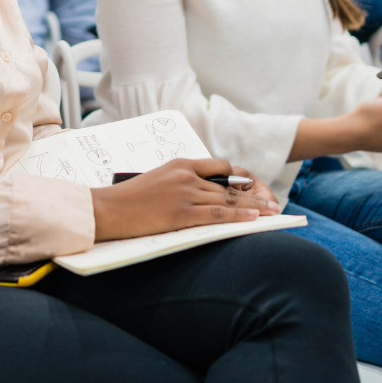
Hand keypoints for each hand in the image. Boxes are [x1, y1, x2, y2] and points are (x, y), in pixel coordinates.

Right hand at [90, 158, 277, 240]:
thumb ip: (180, 182)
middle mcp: (186, 175)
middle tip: (272, 201)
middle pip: (229, 185)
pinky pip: (218, 214)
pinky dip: (239, 216)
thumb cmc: (129, 198)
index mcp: (180, 163)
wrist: (109, 209)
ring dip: (254, 206)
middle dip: (254, 193)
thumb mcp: (158, 180)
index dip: (239, 178)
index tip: (251, 187)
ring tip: (272, 211)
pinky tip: (254, 219)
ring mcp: (185, 194)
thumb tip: (201, 194)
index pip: (220, 166)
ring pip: (228, 199)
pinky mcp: (182, 213)